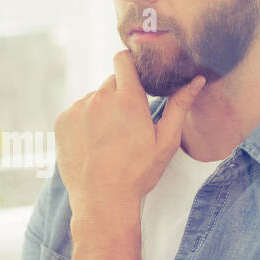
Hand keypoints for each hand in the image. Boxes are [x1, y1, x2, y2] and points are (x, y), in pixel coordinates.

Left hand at [53, 50, 205, 222]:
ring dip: (101, 109)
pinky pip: (76, 112)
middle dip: (120, 95)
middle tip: (127, 123)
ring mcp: (77, 109)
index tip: (136, 77)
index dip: (130, 64)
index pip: (123, 59)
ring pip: (93, 98)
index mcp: (127, 99)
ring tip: (109, 139)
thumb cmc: (137, 173)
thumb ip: (180, 106)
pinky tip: (93, 144)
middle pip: (110, 81)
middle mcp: (99, 98)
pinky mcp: (62, 121)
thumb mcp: (165, 141)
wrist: (102, 200)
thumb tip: (197, 80)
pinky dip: (84, 122)